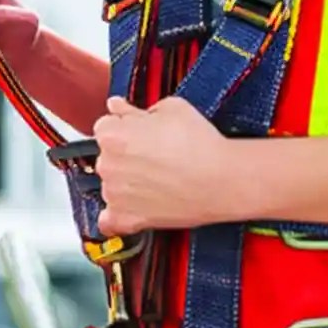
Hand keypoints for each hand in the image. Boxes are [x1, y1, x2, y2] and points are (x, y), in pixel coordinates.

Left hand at [95, 96, 236, 233]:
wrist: (222, 180)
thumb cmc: (201, 144)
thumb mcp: (170, 108)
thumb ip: (134, 108)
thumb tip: (118, 106)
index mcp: (112, 134)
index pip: (104, 127)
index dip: (124, 128)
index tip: (139, 133)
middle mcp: (107, 164)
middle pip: (107, 156)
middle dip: (125, 155)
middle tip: (154, 155)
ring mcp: (114, 194)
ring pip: (111, 185)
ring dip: (125, 183)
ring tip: (157, 179)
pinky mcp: (127, 219)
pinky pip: (109, 221)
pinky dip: (118, 215)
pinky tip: (133, 206)